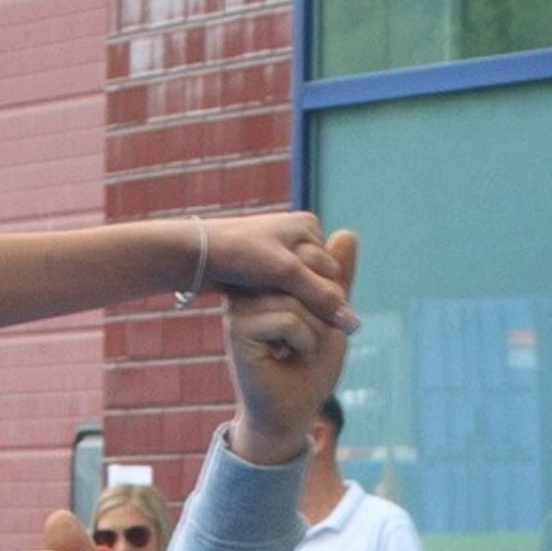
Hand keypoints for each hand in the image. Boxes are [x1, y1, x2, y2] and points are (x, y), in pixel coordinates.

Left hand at [198, 212, 358, 336]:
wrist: (195, 253)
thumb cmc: (241, 254)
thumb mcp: (285, 273)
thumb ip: (322, 297)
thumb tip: (356, 324)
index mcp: (308, 226)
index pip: (331, 274)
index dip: (316, 296)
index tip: (293, 306)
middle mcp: (298, 236)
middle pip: (317, 282)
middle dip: (303, 301)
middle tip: (282, 313)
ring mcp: (282, 251)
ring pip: (300, 291)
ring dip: (289, 305)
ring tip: (269, 312)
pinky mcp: (265, 267)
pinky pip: (283, 293)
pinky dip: (276, 304)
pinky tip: (262, 310)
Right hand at [224, 228, 355, 465]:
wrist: (293, 412)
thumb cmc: (310, 367)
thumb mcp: (332, 316)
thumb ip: (337, 280)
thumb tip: (346, 233)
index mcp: (266, 284)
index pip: (309, 266)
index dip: (328, 297)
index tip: (318, 326)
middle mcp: (248, 291)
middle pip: (303, 279)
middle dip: (323, 314)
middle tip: (313, 341)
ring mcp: (239, 309)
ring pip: (296, 299)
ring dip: (314, 331)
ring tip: (301, 350)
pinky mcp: (238, 330)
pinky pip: (288, 319)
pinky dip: (304, 341)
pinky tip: (290, 357)